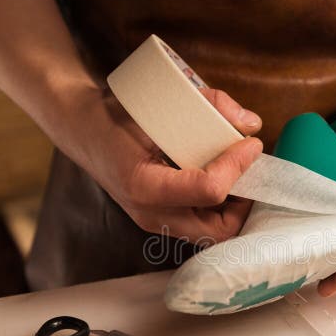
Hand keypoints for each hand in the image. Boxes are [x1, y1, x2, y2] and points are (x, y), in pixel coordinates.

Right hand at [60, 85, 262, 242]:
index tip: (251, 143)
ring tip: (238, 173)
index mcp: (144, 185)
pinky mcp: (162, 220)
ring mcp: (156, 221)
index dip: (238, 166)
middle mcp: (150, 213)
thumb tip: (251, 123)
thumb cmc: (117, 115)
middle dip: (243, 202)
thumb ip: (208, 105)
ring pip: (214, 233)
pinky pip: (203, 225)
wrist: (84, 130)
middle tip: (249, 169)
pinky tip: (223, 179)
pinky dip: (221, 207)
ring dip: (234, 208)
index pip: (209, 190)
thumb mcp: (159, 101)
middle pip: (219, 230)